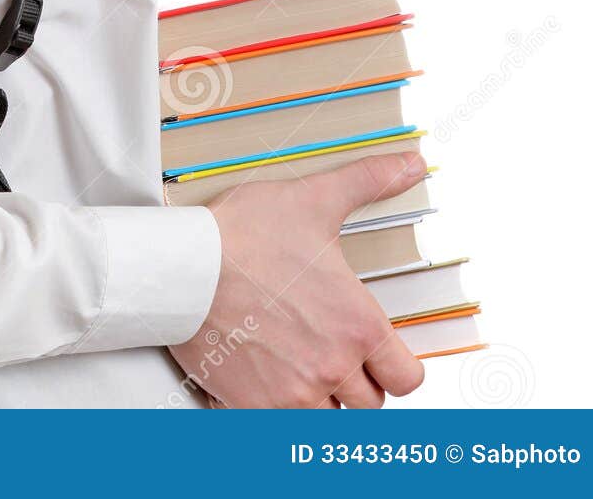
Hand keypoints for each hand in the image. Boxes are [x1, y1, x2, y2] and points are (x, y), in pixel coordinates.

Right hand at [168, 149, 428, 409]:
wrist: (181, 267)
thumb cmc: (243, 235)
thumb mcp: (313, 199)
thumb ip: (368, 181)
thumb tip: (411, 162)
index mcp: (357, 325)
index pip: (407, 379)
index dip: (396, 367)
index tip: (381, 356)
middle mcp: (332, 367)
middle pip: (369, 404)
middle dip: (355, 381)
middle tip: (331, 351)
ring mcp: (293, 395)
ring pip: (330, 422)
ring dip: (322, 400)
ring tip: (301, 366)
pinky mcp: (253, 409)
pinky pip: (284, 431)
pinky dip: (280, 412)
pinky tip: (268, 381)